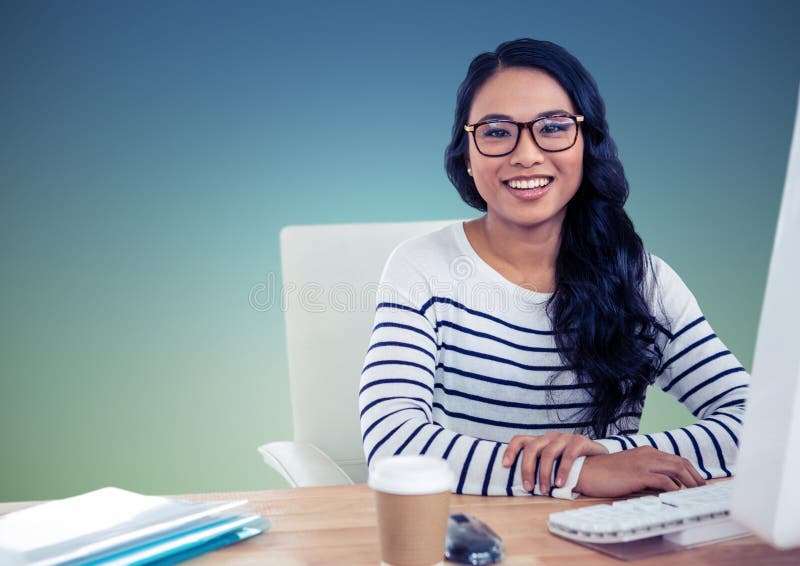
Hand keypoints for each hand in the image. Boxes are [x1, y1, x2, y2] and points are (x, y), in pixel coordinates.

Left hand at [502, 432, 608, 494]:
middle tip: (528, 487)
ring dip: (544, 473)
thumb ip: (541, 471)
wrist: (609, 469)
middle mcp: (552, 436)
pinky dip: (562, 470)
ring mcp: (567, 437)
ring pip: (548, 452)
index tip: (504, 466)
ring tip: (544, 490)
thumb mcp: (556, 470)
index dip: (510, 451)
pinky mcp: (581, 442)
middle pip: (532, 447)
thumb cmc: (578, 472)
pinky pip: (568, 454)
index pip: (520, 440)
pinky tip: (561, 484)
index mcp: (543, 442)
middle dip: (527, 468)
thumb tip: (519, 485)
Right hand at [576, 446, 705, 497]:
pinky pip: (664, 480)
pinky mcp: (638, 474)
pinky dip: (674, 487)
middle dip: (696, 476)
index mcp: (646, 452)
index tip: (699, 483)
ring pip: (676, 469)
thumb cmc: (606, 473)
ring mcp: (643, 463)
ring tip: (697, 493)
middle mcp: (647, 454)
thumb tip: (668, 486)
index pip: (676, 459)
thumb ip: (648, 474)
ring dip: (690, 482)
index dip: (691, 471)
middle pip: (681, 462)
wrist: (586, 471)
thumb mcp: (631, 470)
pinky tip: (678, 495)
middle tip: (704, 490)